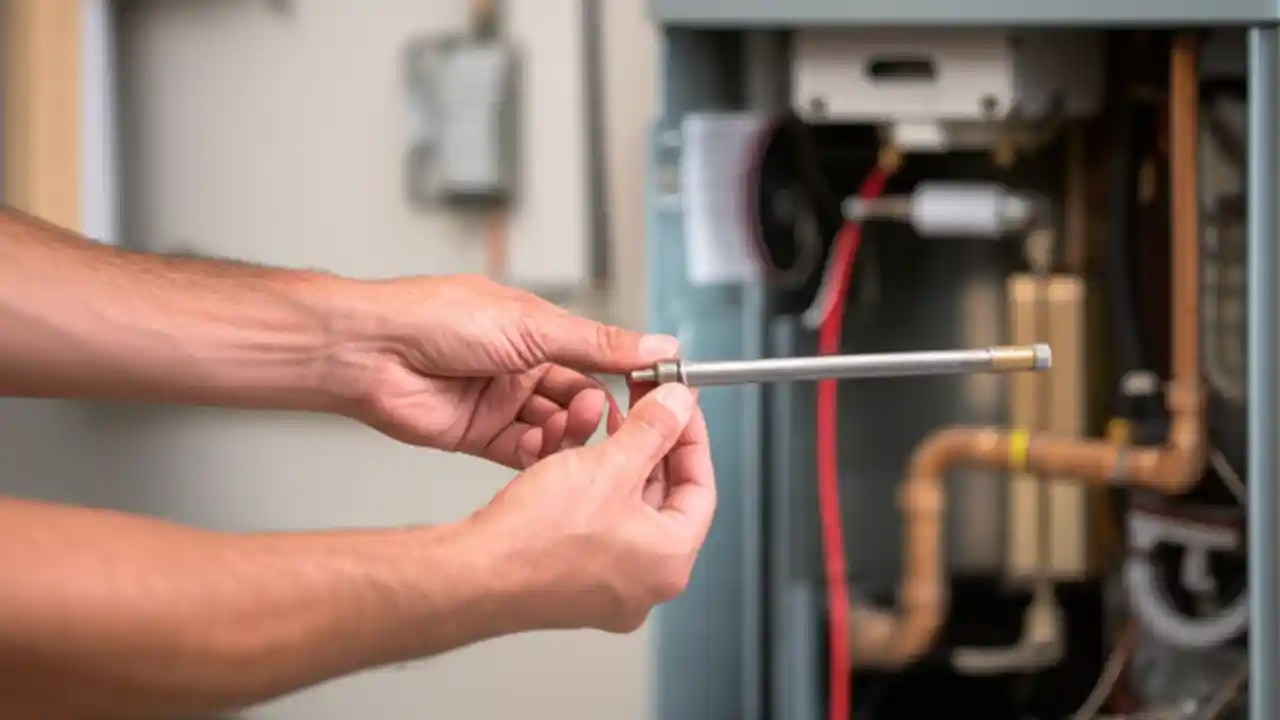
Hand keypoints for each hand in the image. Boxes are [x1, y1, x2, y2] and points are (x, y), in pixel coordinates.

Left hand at [338, 275, 678, 467]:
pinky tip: (553, 454)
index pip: (596, 355)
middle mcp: (519, 366)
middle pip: (578, 396)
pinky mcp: (479, 435)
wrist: (372, 352)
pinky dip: (543, 455)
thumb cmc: (436, 317)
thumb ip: (597, 344)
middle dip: (600, 410)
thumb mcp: (532, 325)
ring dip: (572, 432)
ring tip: (578, 429)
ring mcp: (500, 401)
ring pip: (555, 426)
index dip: (628, 374)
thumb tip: (654, 343)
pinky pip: (524, 451)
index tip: (660, 390)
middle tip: (619, 421)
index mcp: (534, 330)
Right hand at [469, 382, 714, 632]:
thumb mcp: (608, 465)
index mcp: (669, 561)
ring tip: (601, 420)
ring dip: (614, 458)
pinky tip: (570, 451)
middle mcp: (644, 581)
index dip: (691, 437)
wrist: (472, 575)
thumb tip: (678, 405)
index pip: (701, 487)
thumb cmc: (536, 539)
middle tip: (644, 404)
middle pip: (662, 496)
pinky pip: (592, 521)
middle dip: (650, 444)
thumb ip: (653, 429)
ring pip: (623, 505)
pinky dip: (587, 485)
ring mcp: (606, 585)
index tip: (680, 406)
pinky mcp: (571, 579)